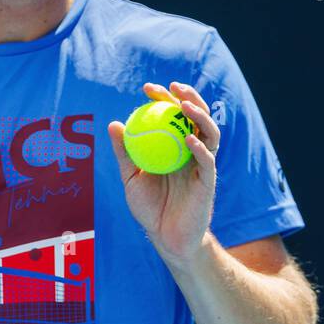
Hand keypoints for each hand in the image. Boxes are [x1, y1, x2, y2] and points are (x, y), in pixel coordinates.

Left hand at [106, 81, 219, 266]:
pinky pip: (207, 161)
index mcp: (174, 146)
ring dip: (200, 116)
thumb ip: (124, 153)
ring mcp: (202, 165)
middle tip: (172, 87)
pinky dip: (200, 148)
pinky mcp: (208, 181)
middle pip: (196, 117)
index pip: (172, 116)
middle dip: (188, 97)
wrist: (165, 237)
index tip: (148, 89)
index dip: (164, 99)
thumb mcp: (130, 178)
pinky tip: (188, 138)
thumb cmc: (148, 208)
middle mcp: (191, 151)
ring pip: (209, 133)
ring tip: (185, 105)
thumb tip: (114, 124)